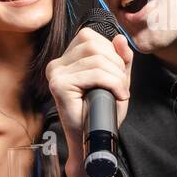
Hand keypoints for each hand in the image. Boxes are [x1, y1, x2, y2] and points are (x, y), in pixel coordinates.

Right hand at [45, 28, 132, 176]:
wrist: (93, 140)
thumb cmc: (102, 111)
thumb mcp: (117, 79)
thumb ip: (121, 58)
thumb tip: (120, 38)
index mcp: (66, 59)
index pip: (89, 36)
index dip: (110, 51)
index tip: (116, 73)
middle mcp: (56, 64)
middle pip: (93, 44)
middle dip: (115, 63)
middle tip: (120, 85)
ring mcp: (56, 74)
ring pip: (96, 59)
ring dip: (116, 76)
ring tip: (119, 92)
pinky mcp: (60, 86)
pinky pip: (94, 74)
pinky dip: (113, 83)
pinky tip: (117, 95)